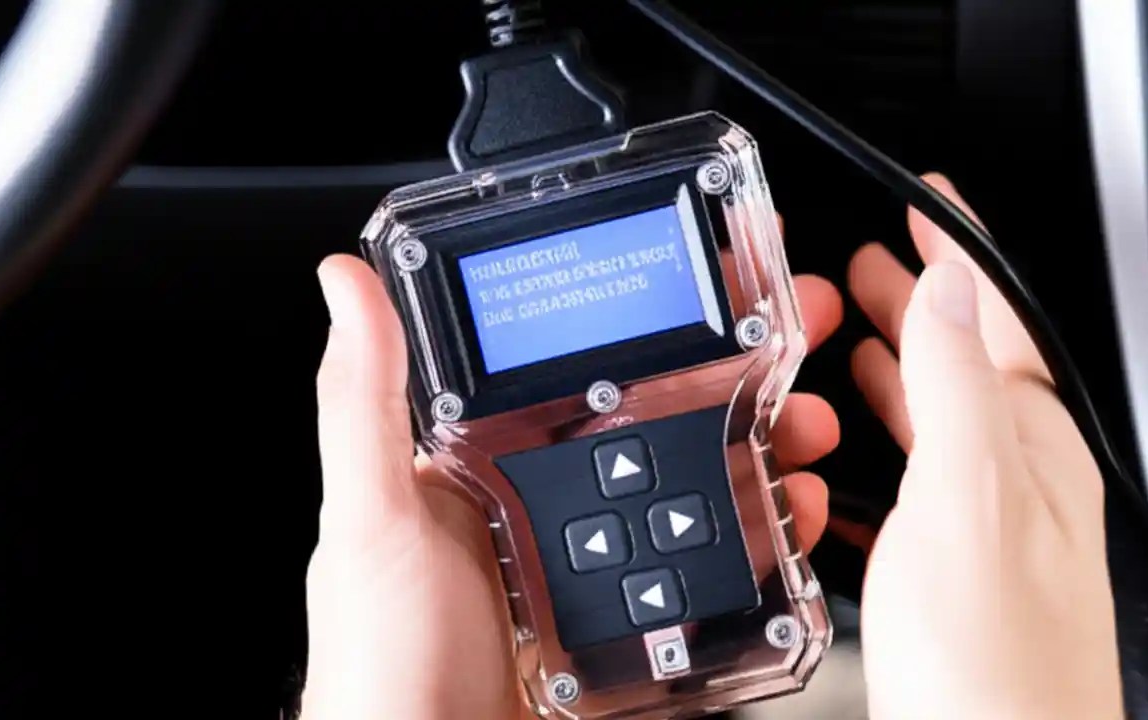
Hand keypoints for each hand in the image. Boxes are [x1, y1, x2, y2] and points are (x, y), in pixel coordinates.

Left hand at [298, 253, 843, 718]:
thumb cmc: (381, 666)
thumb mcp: (372, 519)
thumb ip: (364, 403)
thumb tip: (347, 284)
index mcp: (480, 466)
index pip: (574, 375)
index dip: (643, 330)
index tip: (700, 291)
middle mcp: (540, 506)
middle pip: (650, 427)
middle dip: (728, 385)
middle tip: (787, 353)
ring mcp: (586, 565)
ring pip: (687, 490)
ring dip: (755, 454)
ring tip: (800, 432)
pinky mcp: (623, 623)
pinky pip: (699, 570)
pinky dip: (751, 539)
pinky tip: (783, 518)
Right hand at [847, 174, 1122, 718]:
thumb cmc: (994, 667)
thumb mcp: (970, 497)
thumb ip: (960, 383)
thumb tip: (947, 283)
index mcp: (1029, 447)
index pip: (997, 316)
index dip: (958, 250)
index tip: (924, 199)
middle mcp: (1017, 482)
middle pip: (963, 362)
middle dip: (916, 303)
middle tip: (868, 261)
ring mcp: (985, 531)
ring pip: (937, 422)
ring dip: (895, 369)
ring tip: (855, 335)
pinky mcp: (950, 577)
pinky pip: (912, 485)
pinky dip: (879, 452)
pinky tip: (851, 459)